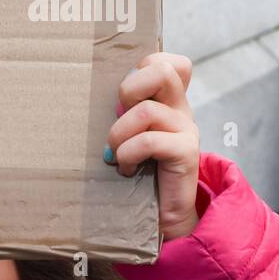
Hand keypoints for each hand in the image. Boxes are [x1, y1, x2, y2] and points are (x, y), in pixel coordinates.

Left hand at [106, 53, 200, 240]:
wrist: (162, 217)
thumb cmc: (137, 172)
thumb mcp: (127, 135)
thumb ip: (121, 113)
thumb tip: (91, 98)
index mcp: (168, 101)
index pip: (170, 62)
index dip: (146, 64)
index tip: (126, 95)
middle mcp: (181, 110)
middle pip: (164, 70)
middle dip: (130, 89)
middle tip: (119, 115)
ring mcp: (187, 130)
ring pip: (146, 110)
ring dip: (119, 134)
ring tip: (115, 154)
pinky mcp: (186, 153)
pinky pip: (150, 141)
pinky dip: (129, 154)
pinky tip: (126, 169)